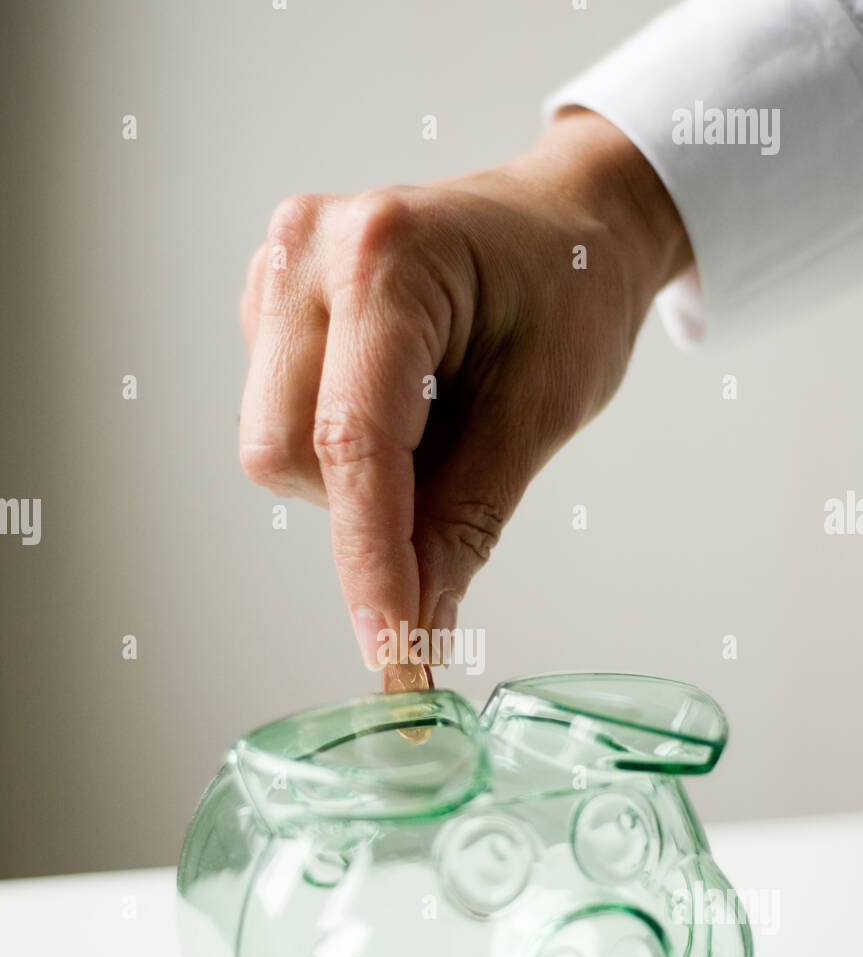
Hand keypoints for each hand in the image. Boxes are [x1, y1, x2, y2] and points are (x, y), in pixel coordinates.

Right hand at [239, 110, 691, 669]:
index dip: (370, 566)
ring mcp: (278, 270)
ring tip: (433, 422)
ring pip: (272, 445)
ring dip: (350, 478)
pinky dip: (338, 447)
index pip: (353, 445)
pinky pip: (277, 418)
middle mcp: (307, 250)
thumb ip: (468, 517)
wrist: (564, 217)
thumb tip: (418, 624)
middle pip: (286, 452)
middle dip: (362, 508)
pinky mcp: (268, 301)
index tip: (393, 652)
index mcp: (387, 257)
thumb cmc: (572, 287)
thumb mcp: (542, 408)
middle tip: (451, 481)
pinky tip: (399, 402)